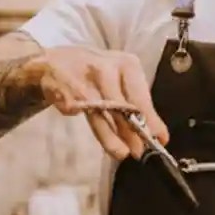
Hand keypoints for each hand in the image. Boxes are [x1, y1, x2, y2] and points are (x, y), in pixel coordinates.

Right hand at [27, 46, 167, 159]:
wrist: (53, 61)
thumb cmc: (94, 69)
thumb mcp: (118, 75)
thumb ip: (133, 99)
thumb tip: (152, 130)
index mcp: (126, 64)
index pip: (141, 96)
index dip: (151, 120)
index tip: (161, 138)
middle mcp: (107, 70)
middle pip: (123, 107)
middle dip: (133, 132)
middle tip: (140, 151)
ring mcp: (86, 83)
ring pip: (104, 115)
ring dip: (113, 138)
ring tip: (122, 153)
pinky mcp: (70, 97)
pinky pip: (87, 117)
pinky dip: (97, 130)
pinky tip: (105, 140)